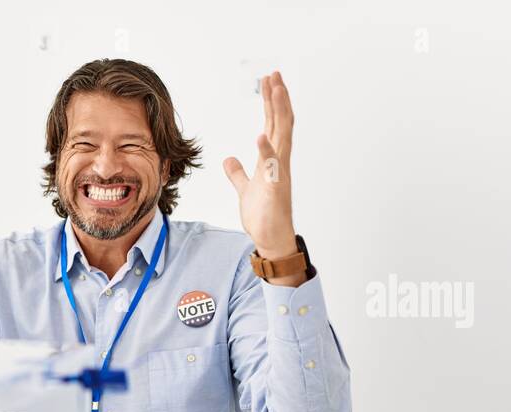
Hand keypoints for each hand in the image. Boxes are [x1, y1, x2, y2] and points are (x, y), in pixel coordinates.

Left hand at [223, 71, 297, 264]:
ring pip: (282, 136)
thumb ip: (238, 173)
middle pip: (281, 122)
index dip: (271, 103)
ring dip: (278, 112)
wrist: (271, 238)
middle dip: (278, 98)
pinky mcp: (275, 188)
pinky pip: (272, 166)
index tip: (268, 82)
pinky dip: (267, 151)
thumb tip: (229, 160)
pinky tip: (260, 135)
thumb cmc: (263, 215)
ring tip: (276, 90)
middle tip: (274, 74)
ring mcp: (279, 173)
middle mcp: (279, 161)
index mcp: (272, 159)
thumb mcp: (245, 189)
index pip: (274, 124)